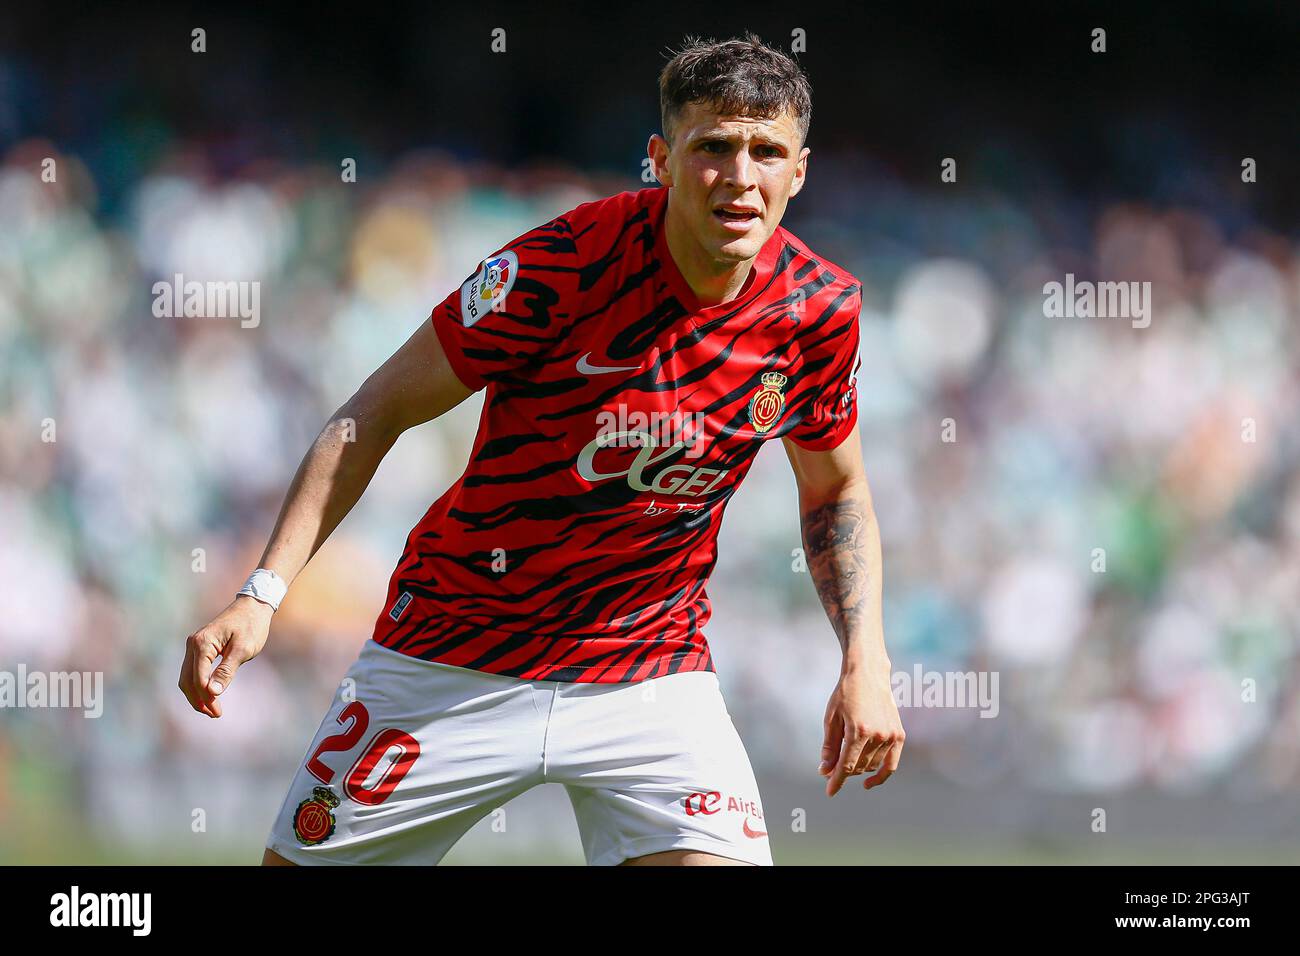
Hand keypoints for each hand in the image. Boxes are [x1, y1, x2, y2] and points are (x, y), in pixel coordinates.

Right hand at [178, 595, 272, 717]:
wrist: (253, 606)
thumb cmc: (251, 626)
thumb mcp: (243, 649)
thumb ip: (227, 670)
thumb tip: (212, 692)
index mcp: (202, 644)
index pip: (198, 678)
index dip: (206, 697)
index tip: (217, 712)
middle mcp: (193, 644)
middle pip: (187, 680)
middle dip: (198, 700)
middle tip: (215, 715)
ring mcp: (194, 645)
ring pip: (187, 677)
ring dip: (196, 695)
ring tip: (212, 710)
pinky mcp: (199, 647)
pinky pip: (193, 670)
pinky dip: (198, 685)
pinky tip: (209, 695)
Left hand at [819, 664, 903, 795]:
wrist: (868, 674)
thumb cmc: (845, 694)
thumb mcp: (831, 718)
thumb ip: (829, 747)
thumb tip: (824, 771)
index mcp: (858, 731)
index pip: (846, 766)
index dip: (836, 781)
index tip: (829, 793)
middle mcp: (877, 735)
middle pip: (858, 767)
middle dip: (843, 771)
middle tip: (831, 768)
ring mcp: (890, 736)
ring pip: (871, 766)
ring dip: (858, 768)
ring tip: (846, 756)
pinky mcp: (899, 735)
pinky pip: (891, 764)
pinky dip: (881, 775)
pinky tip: (868, 782)